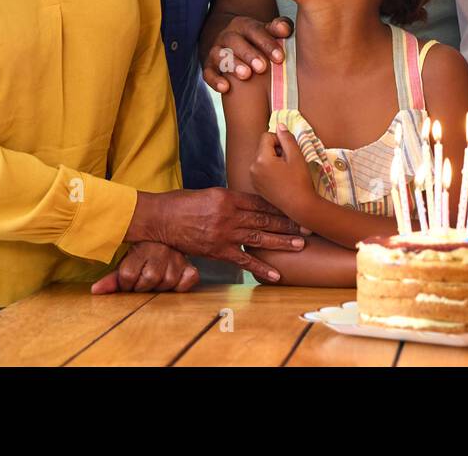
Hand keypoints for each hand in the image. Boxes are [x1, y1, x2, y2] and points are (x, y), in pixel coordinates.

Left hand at [91, 241, 198, 293]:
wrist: (168, 242)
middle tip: (143, 280)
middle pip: (149, 279)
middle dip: (142, 286)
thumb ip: (112, 279)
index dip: (125, 283)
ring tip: (157, 279)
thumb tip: (95, 291)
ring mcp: (178, 258)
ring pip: (167, 282)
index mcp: (141, 247)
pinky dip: (182, 285)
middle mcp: (161, 250)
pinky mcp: (190, 267)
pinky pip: (188, 280)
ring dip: (160, 287)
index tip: (128, 280)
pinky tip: (174, 281)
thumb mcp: (127, 264)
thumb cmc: (143, 257)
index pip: (128, 275)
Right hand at [127, 187, 304, 282]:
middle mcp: (229, 214)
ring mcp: (224, 233)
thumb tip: (249, 204)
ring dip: (281, 243)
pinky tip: (275, 274)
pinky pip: (243, 261)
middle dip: (287, 224)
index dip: (279, 208)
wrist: (160, 218)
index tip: (294, 210)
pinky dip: (260, 268)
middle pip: (264, 220)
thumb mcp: (209, 194)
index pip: (260, 203)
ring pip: (259, 238)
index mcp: (228, 197)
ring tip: (300, 246)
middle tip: (306, 227)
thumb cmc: (183, 203)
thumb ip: (230, 199)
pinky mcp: (217, 251)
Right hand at [202, 16, 293, 92]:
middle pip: (235, 42)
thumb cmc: (259, 41)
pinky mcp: (209, 66)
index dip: (267, 43)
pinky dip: (215, 80)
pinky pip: (208, 73)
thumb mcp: (270, 32)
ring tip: (246, 75)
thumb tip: (285, 29)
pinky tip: (225, 88)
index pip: (255, 31)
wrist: (234, 44)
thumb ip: (280, 28)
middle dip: (249, 54)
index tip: (280, 58)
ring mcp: (216, 51)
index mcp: (244, 25)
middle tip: (262, 67)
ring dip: (233, 65)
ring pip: (220, 56)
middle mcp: (227, 36)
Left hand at [249, 125, 314, 215]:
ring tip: (285, 171)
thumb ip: (287, 138)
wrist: (299, 206)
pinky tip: (281, 179)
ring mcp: (253, 178)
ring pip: (262, 158)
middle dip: (276, 150)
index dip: (280, 140)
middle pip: (263, 147)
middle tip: (289, 162)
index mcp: (261, 159)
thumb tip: (279, 125)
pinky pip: (261, 169)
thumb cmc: (300, 181)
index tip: (289, 152)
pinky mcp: (256, 186)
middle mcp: (252, 167)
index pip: (267, 136)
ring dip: (273, 159)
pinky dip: (269, 169)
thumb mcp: (296, 156)